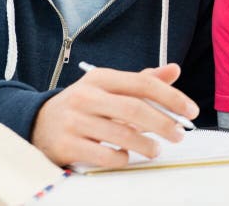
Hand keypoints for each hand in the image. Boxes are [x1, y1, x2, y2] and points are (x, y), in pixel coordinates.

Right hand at [31, 63, 198, 167]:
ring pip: (122, 135)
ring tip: (156, 150)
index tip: (191, 112)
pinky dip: (122, 158)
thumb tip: (174, 70)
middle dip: (164, 124)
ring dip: (146, 145)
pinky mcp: (66, 145)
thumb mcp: (109, 86)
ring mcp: (74, 121)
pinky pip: (104, 155)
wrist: (38, 122)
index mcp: (101, 77)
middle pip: (134, 109)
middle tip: (179, 135)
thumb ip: (143, 80)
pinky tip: (127, 156)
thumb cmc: (85, 104)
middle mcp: (86, 96)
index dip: (172, 97)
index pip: (143, 84)